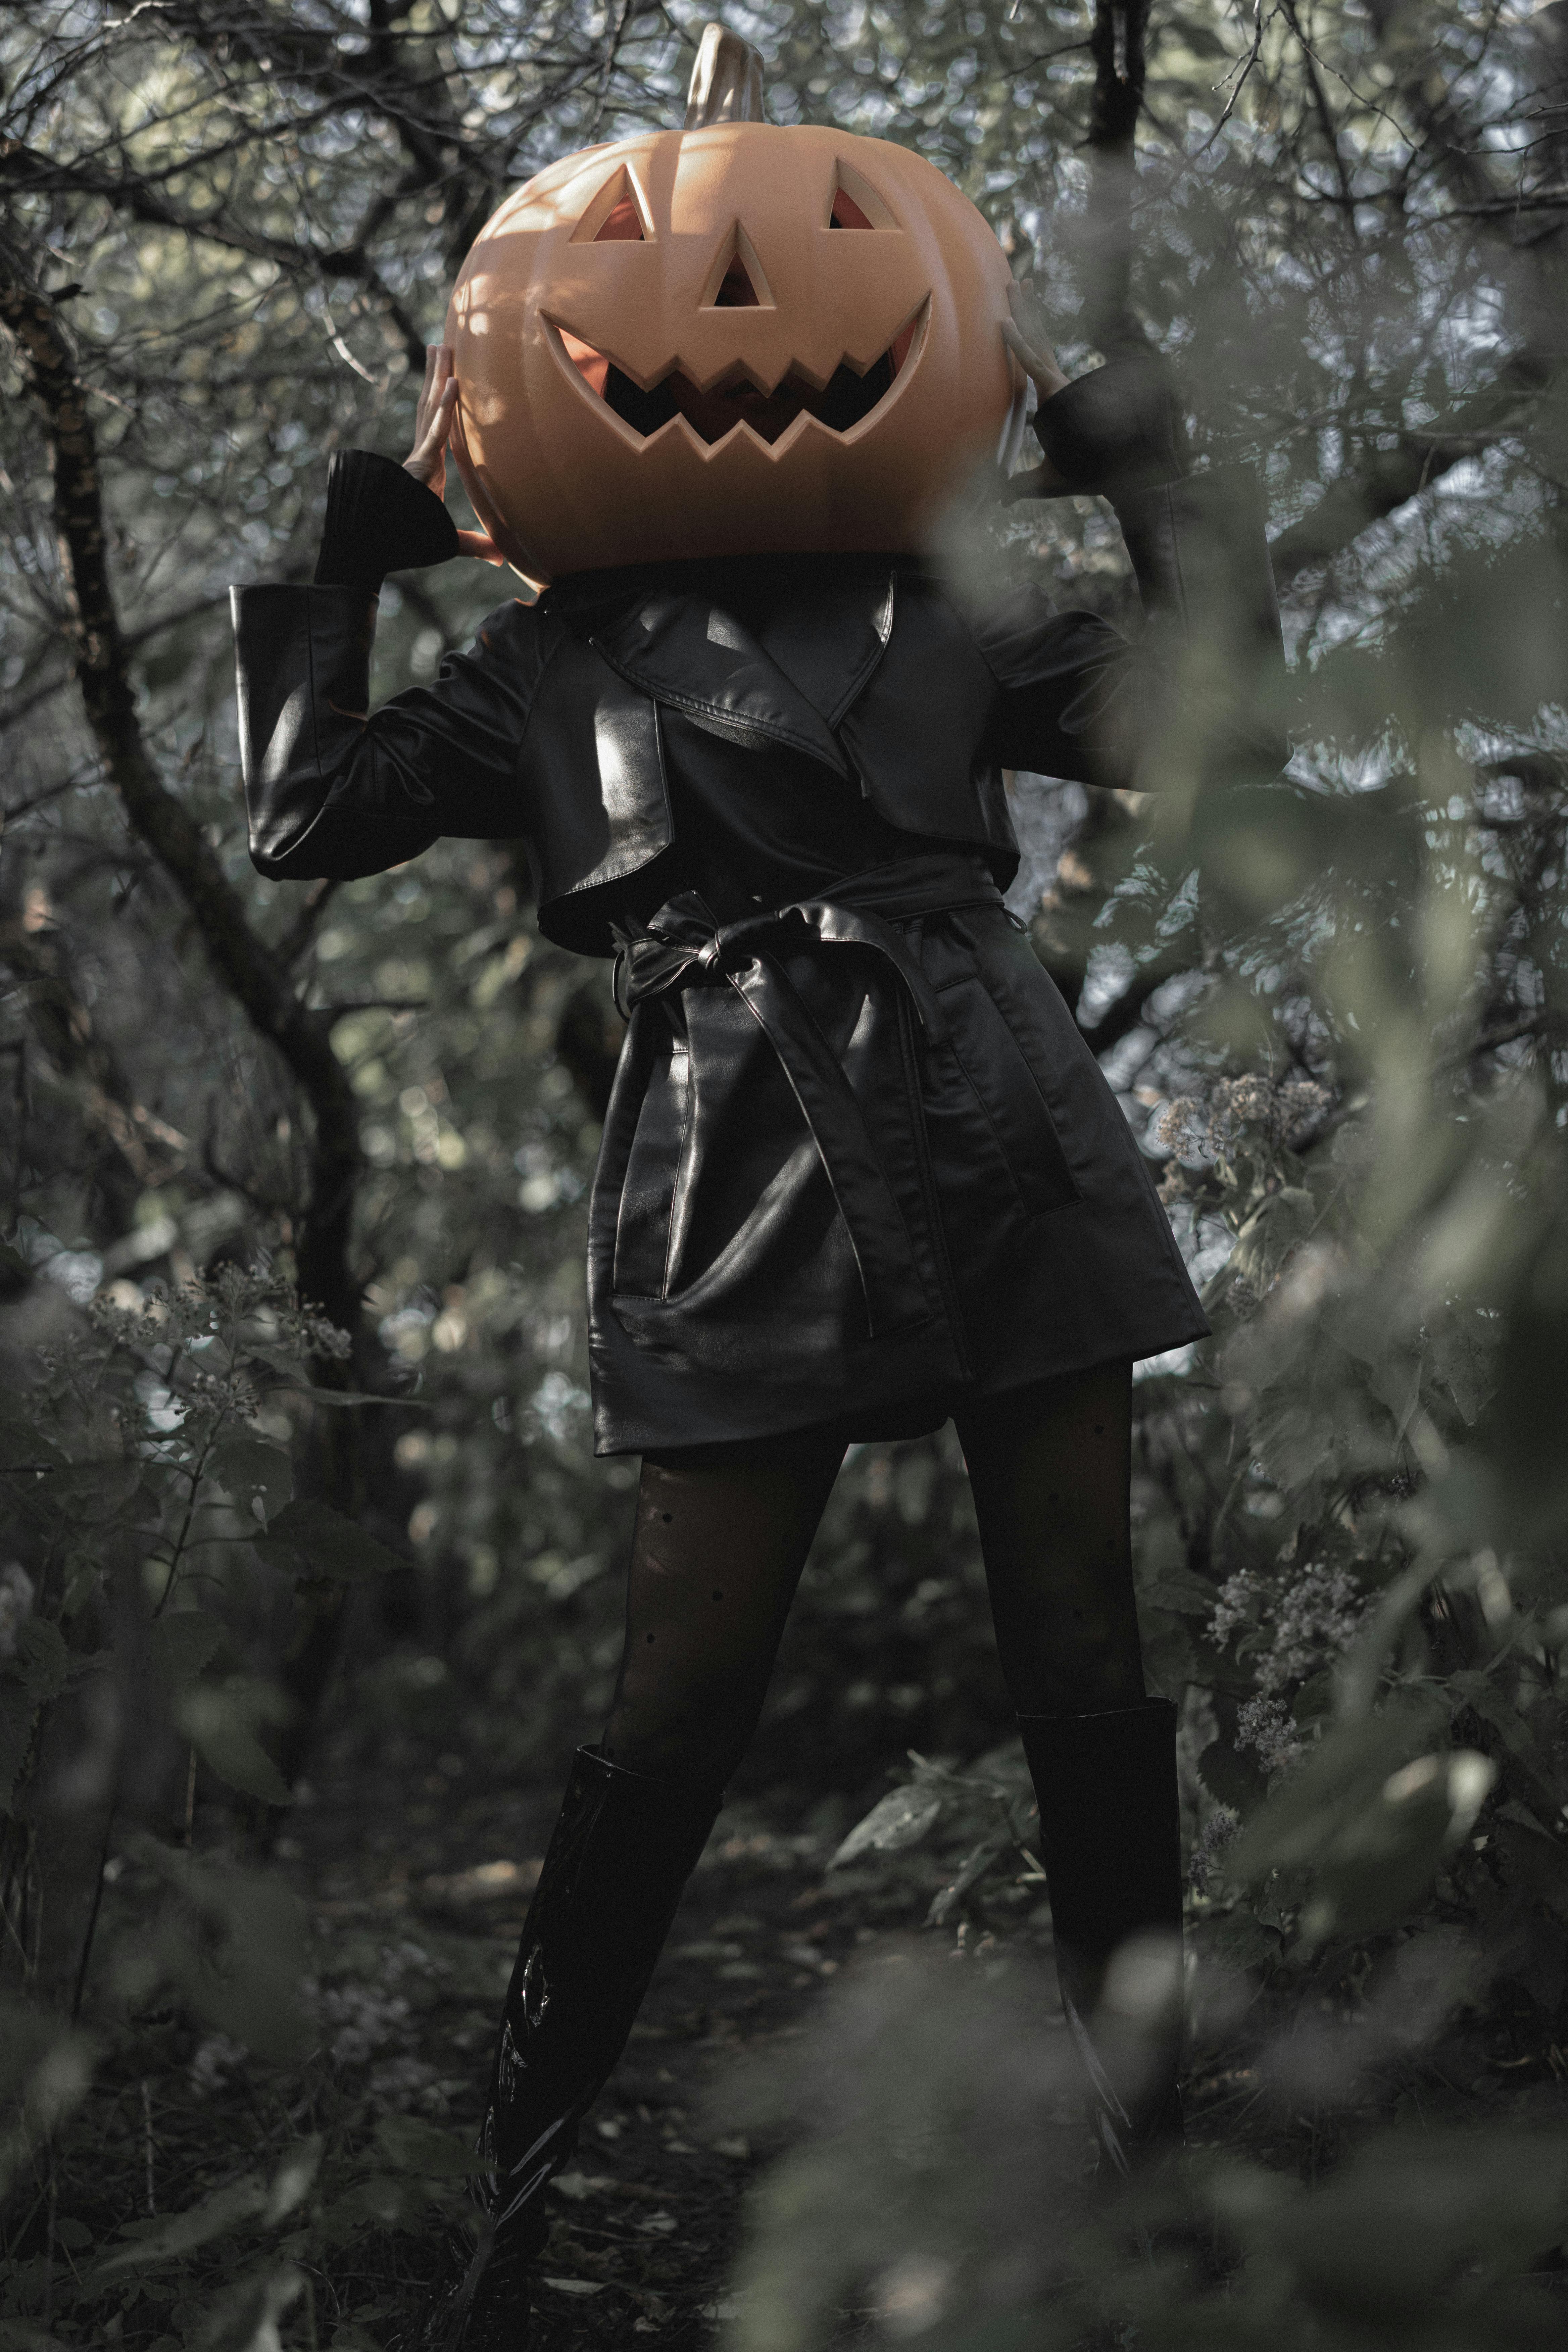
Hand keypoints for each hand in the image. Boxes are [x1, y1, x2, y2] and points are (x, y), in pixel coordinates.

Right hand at [404, 344, 502, 562]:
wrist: (377, 551)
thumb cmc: (407, 545)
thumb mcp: (450, 543)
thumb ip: (475, 545)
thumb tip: (502, 557)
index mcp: (429, 468)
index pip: (437, 426)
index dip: (442, 400)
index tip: (448, 376)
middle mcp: (423, 456)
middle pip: (431, 407)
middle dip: (436, 375)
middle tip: (441, 344)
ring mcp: (420, 458)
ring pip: (431, 409)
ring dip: (439, 377)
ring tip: (442, 346)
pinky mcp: (420, 466)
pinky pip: (436, 432)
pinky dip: (445, 408)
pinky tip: (453, 382)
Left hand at [1000, 280, 1070, 499]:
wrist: (1119, 476)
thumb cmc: (1089, 476)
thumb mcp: (1045, 482)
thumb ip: (1019, 487)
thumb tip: (998, 500)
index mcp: (1055, 397)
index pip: (1035, 361)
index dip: (1023, 337)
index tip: (1012, 316)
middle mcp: (1058, 385)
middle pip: (1036, 340)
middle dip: (1025, 310)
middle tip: (1014, 282)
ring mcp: (1060, 385)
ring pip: (1035, 341)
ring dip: (1022, 312)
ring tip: (1013, 283)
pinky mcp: (1060, 391)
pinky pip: (1034, 364)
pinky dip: (1017, 346)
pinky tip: (1004, 325)